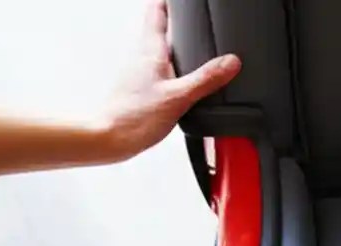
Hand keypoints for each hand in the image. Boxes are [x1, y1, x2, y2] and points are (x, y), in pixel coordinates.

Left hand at [97, 0, 239, 160]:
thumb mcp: (178, 97)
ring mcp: (140, 74)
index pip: (157, 13)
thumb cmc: (135, 117)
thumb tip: (231, 62)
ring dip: (172, 43)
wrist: (110, 138)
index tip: (180, 0)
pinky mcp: (141, 90)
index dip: (168, 2)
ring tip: (191, 42)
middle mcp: (142, 58)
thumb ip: (206, 79)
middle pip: (157, 29)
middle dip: (173, 20)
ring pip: (158, 50)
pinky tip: (182, 78)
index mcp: (150, 51)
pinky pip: (159, 70)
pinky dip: (171, 66)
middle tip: (190, 16)